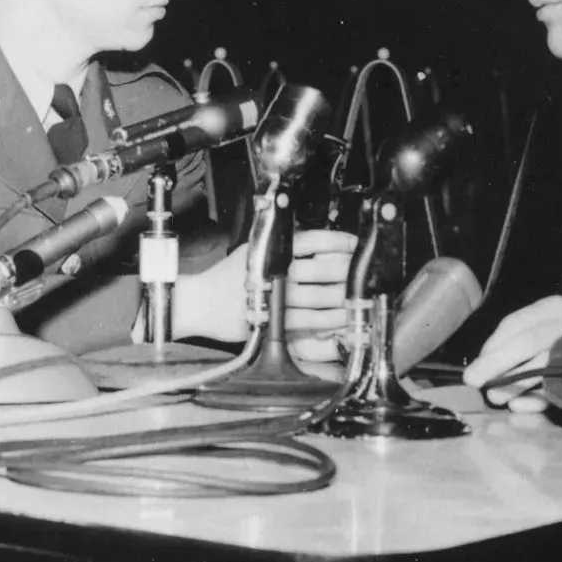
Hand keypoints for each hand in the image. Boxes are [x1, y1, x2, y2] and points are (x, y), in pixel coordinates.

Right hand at [171, 229, 359, 356]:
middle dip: (347, 273)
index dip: (339, 243)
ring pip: (320, 296)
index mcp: (271, 250)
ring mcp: (276, 296)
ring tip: (358, 298)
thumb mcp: (250, 250)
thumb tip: (311, 243)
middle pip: (323, 269)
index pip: (314, 241)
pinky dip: (329, 320)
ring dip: (343, 298)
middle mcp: (276, 271)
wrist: (200, 303)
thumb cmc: (224, 278)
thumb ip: (278, 245)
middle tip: (362, 274)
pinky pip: (310, 320)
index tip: (354, 245)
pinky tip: (340, 318)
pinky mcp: (274, 320)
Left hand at [463, 293, 561, 390]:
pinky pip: (559, 388)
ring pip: (543, 365)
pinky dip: (536, 399)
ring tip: (494, 397)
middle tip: (473, 380)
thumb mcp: (536, 331)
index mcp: (553, 308)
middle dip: (496, 362)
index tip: (474, 367)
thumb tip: (478, 369)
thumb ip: (509, 343)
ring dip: (514, 384)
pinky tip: (517, 405)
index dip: (492, 347)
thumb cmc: (560, 339)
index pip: (515, 324)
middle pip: (528, 342)